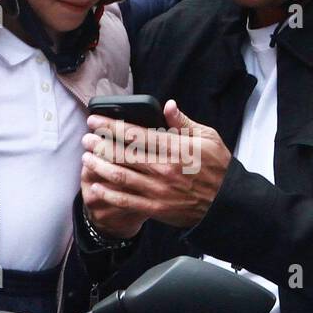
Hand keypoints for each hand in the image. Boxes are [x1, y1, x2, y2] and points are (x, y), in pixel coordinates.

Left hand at [81, 100, 231, 229]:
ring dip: (100, 166)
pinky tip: (96, 185)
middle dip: (99, 144)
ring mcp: (158, 190)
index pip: (134, 133)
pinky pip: (126, 200)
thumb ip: (183, 123)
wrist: (226, 204)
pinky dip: (109, 193)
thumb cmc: (218, 168)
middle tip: (86, 139)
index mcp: (174, 148)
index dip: (110, 125)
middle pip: (122, 154)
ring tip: (86, 158)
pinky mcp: (156, 208)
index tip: (95, 120)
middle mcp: (163, 169)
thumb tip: (167, 105)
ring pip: (120, 176)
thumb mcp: (207, 138)